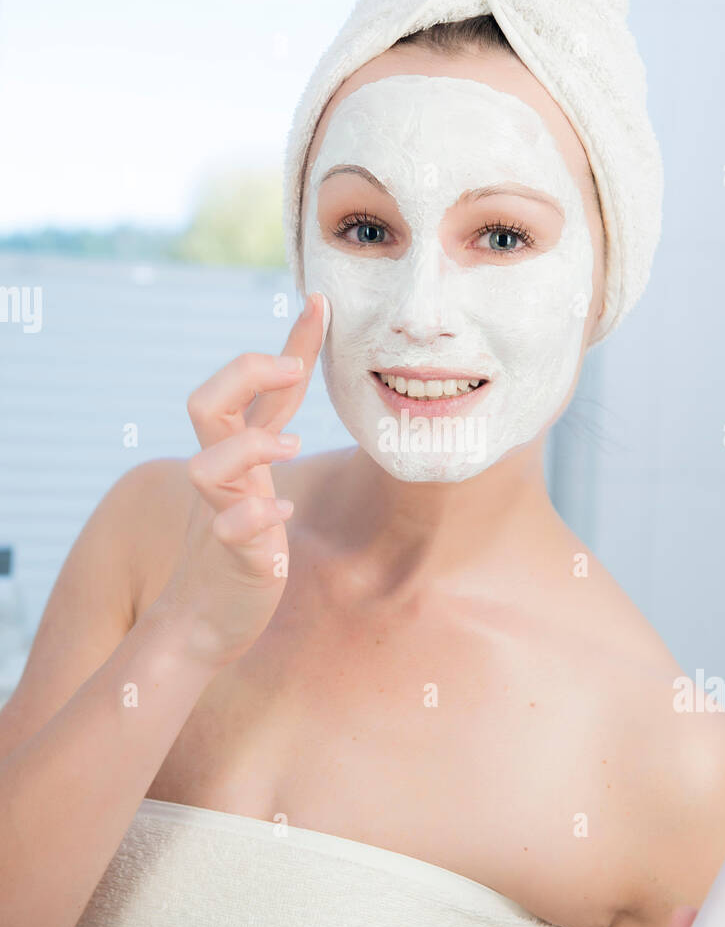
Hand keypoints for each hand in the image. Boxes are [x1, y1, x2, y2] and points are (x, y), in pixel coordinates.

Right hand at [152, 292, 328, 667]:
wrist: (202, 623)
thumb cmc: (238, 547)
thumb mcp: (256, 482)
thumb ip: (267, 435)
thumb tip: (290, 385)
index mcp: (238, 456)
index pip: (256, 388)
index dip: (289, 344)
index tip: (320, 302)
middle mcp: (226, 477)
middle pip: (205, 404)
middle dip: (242, 374)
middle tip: (288, 370)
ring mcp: (222, 515)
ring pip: (207, 467)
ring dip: (248, 447)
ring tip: (291, 445)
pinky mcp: (231, 558)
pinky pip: (232, 530)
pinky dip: (254, 516)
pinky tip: (284, 511)